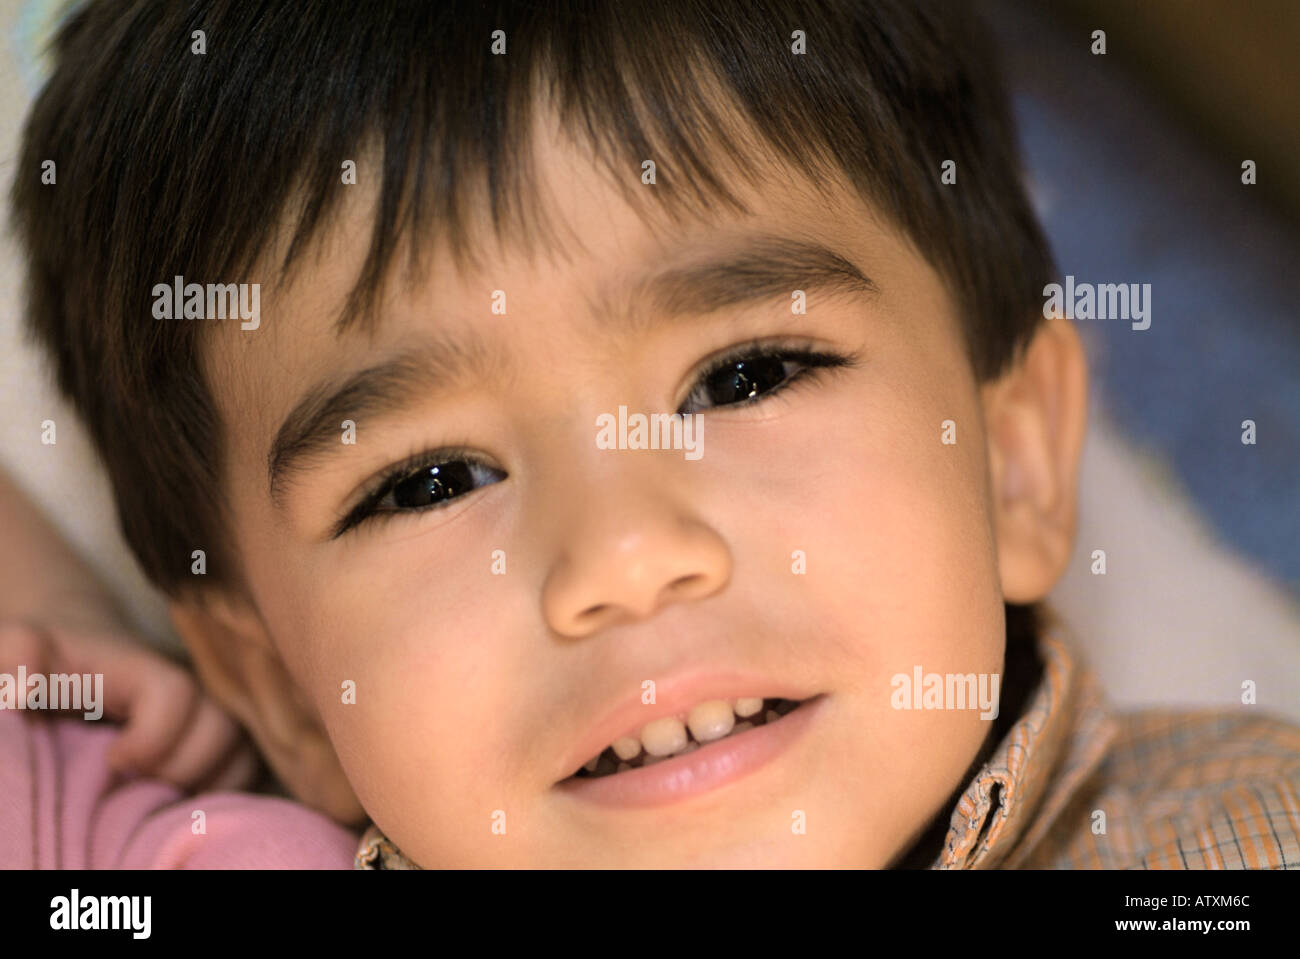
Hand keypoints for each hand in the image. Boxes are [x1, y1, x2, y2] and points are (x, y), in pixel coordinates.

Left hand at [0, 619, 260, 792]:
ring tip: (160, 800)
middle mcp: (194, 686)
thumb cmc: (51, 657)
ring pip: (243, 749)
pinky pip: (245, 767)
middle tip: (138, 786)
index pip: (177, 693)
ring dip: (208, 782)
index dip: (154, 735)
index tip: (113, 759)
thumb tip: (17, 689)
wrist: (82, 652)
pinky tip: (178, 801)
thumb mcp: (24, 645)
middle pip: (224, 725)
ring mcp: (211, 712)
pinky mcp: (220, 736)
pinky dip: (220, 790)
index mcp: (146, 666)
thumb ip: (18, 655)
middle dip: (183, 767)